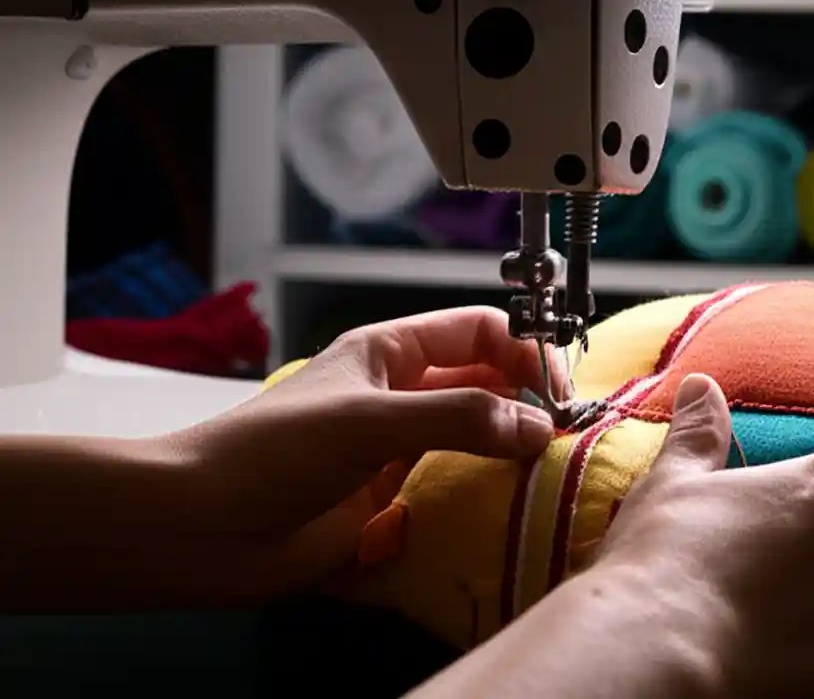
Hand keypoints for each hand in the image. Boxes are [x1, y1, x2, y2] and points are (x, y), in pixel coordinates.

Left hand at [168, 306, 558, 597]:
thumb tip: (535, 427)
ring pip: (477, 440)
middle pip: (487, 386)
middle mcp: (400, 397)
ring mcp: (397, 452)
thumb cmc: (267, 454)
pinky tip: (506, 512)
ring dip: (511, 454)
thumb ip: (457, 416)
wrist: (200, 529)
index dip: (524, 351)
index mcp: (389, 353)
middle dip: (527, 404)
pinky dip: (484, 498)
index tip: (557, 392)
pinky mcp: (391, 505)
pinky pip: (455, 492)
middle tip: (564, 437)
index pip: (480, 332)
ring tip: (548, 476)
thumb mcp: (369, 419)